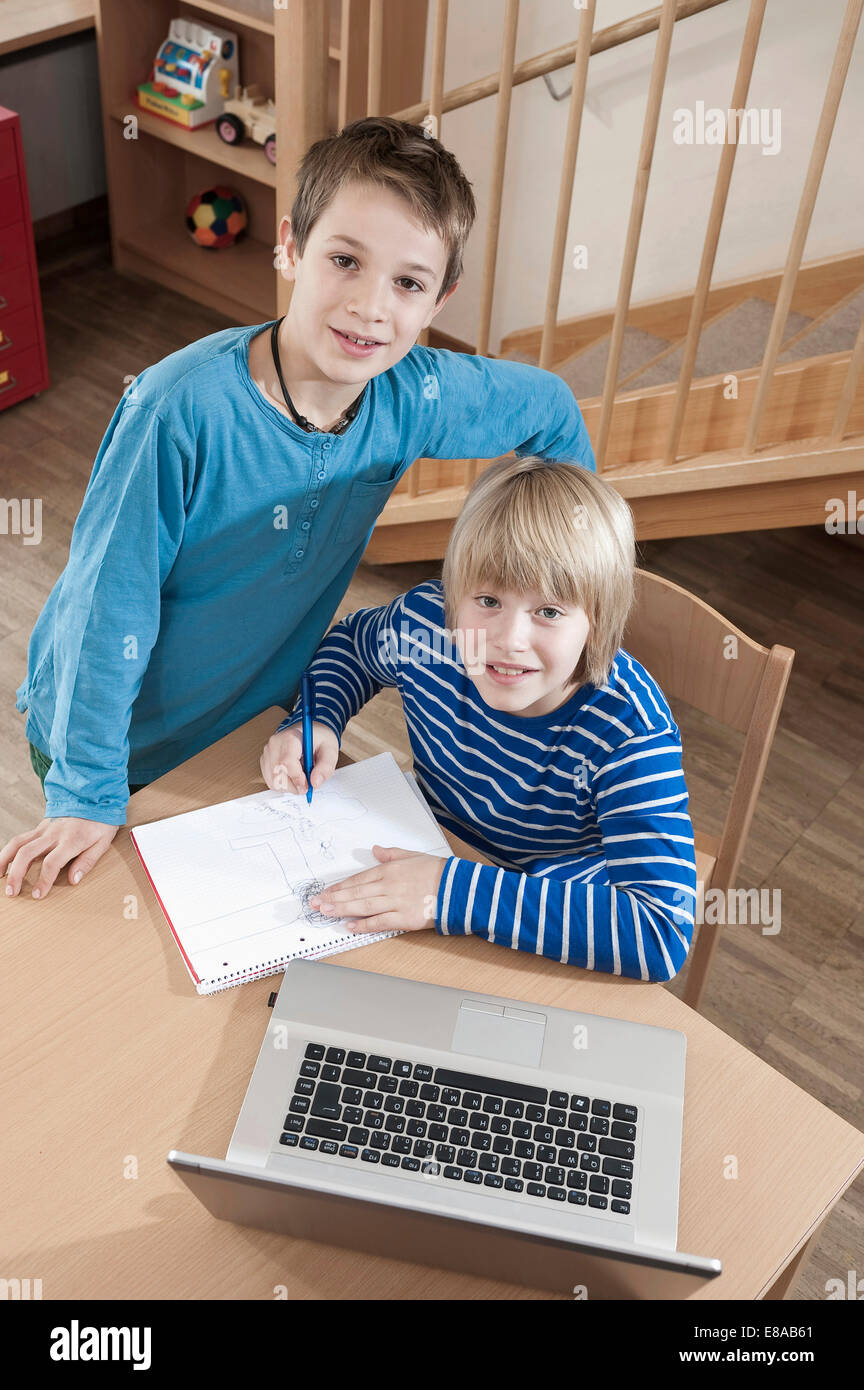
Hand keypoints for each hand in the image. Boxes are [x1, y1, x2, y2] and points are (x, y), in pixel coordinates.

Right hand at [1, 817, 119, 899]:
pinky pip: (19, 839)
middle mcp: (54, 834)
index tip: (38, 894)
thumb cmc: (99, 822)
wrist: (93, 798)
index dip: (44, 880)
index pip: (52, 862)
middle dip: (16, 874)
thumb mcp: (103, 842)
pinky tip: (3, 864)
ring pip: (18, 843)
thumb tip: (73, 880)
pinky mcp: (39, 828)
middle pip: (27, 853)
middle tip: (12, 892)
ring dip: (5, 861)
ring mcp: (44, 829)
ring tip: (0, 878)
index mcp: (71, 839)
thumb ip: (87, 861)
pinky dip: (8, 851)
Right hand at [260, 720, 338, 794]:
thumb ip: (325, 767)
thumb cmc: (319, 739)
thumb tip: (315, 783)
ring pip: (273, 781)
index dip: (296, 778)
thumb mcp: (330, 751)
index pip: (286, 762)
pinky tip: (292, 777)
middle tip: (307, 785)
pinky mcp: (265, 760)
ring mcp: (268, 752)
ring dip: (289, 787)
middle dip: (294, 786)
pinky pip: (270, 780)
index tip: (307, 785)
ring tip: (301, 779)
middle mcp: (275, 744)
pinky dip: (283, 785)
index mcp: (291, 738)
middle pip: (278, 774)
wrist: (309, 731)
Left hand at [308, 845, 446, 932]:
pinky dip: (364, 925)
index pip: (359, 879)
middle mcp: (389, 885)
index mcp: (390, 869)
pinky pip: (380, 922)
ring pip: (363, 906)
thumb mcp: (413, 855)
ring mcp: (396, 902)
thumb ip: (392, 854)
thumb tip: (376, 849)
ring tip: (326, 912)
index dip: (340, 886)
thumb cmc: (438, 871)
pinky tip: (349, 926)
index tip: (325, 891)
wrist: (458, 888)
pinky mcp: (404, 918)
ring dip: (342, 909)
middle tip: (315, 903)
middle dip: (333, 898)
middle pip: (356, 893)